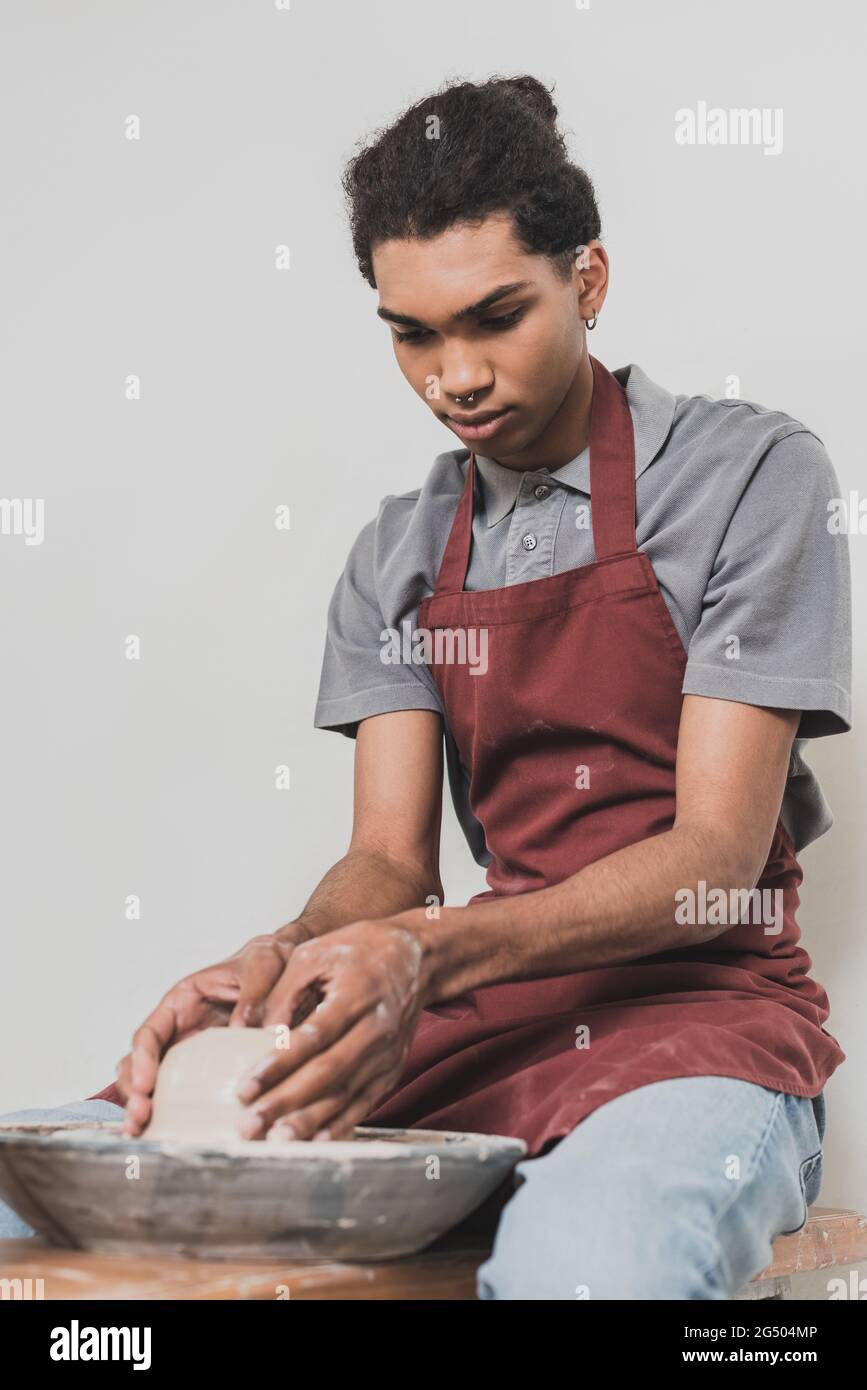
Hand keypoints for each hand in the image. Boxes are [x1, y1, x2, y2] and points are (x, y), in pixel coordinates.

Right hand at [115, 921, 312, 1135]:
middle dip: (134, 1094)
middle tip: (139, 1119)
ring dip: (147, 1111)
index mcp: (182, 1002)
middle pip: (141, 1067)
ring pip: (157, 1087)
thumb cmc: (272, 961)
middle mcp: (182, 1032)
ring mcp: (194, 1056)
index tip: (145, 1084)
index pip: (149, 1034)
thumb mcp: (264, 964)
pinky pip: (189, 1098)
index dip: (141, 1060)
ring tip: (144, 1133)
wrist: (294, 970)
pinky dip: (178, 1117)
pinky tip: (175, 1137)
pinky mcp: (212, 1075)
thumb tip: (241, 1029)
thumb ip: (254, 993)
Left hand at [234, 913, 427, 1141]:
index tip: (244, 1088)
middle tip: (249, 1125)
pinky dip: (341, 1124)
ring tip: (275, 1140)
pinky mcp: (392, 1069)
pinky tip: (315, 1140)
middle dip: (286, 1103)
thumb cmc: (360, 950)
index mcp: (355, 995)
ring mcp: (388, 1053)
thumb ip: (283, 992)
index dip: (277, 1065)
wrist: (416, 957)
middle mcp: (376, 1028)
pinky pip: (365, 1102)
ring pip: (346, 1094)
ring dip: (309, 1121)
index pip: (312, 1037)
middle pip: (328, 1073)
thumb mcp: (315, 953)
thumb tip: (256, 1034)